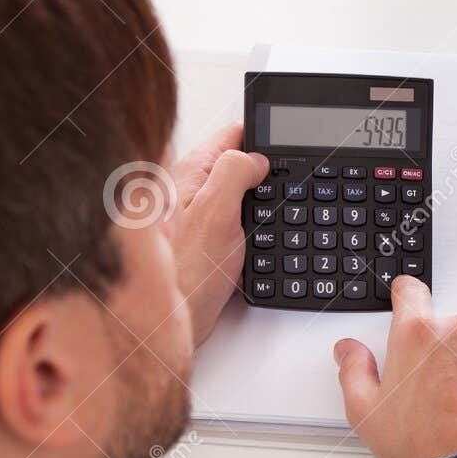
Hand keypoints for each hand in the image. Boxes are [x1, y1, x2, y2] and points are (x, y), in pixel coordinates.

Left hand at [169, 124, 268, 344]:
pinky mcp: (207, 241)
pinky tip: (260, 241)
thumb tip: (256, 156)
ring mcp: (199, 216)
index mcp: (190, 172)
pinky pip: (240, 223)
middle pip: (239, 164)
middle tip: (282, 187)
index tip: (286, 144)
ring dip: (261, 204)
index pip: (232, 136)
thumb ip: (234, 173)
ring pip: (242, 195)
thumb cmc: (186, 273)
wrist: (170, 322)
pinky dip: (255, 229)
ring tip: (272, 214)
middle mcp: (192, 190)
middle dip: (265, 172)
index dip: (261, 137)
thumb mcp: (215, 212)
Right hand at [334, 277, 456, 457]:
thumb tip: (348, 351)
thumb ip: (354, 370)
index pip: (410, 290)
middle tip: (429, 389)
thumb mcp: (366, 412)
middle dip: (436, 350)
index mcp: (417, 333)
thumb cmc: (423, 449)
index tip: (405, 303)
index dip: (404, 298)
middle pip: (444, 326)